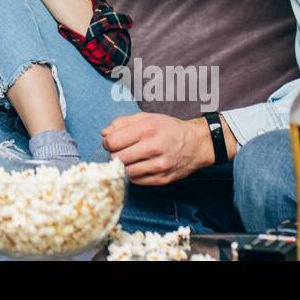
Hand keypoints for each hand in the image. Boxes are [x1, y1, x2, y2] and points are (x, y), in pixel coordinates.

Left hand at [100, 112, 216, 185]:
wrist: (196, 144)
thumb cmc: (168, 128)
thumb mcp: (146, 117)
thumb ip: (122, 123)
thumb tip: (104, 133)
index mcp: (146, 129)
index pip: (112, 142)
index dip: (108, 142)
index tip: (113, 141)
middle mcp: (153, 148)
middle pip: (116, 158)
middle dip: (115, 154)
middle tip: (122, 150)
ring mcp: (158, 166)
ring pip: (125, 171)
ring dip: (124, 166)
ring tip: (131, 158)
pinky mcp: (162, 179)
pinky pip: (136, 181)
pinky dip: (133, 174)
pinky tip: (139, 166)